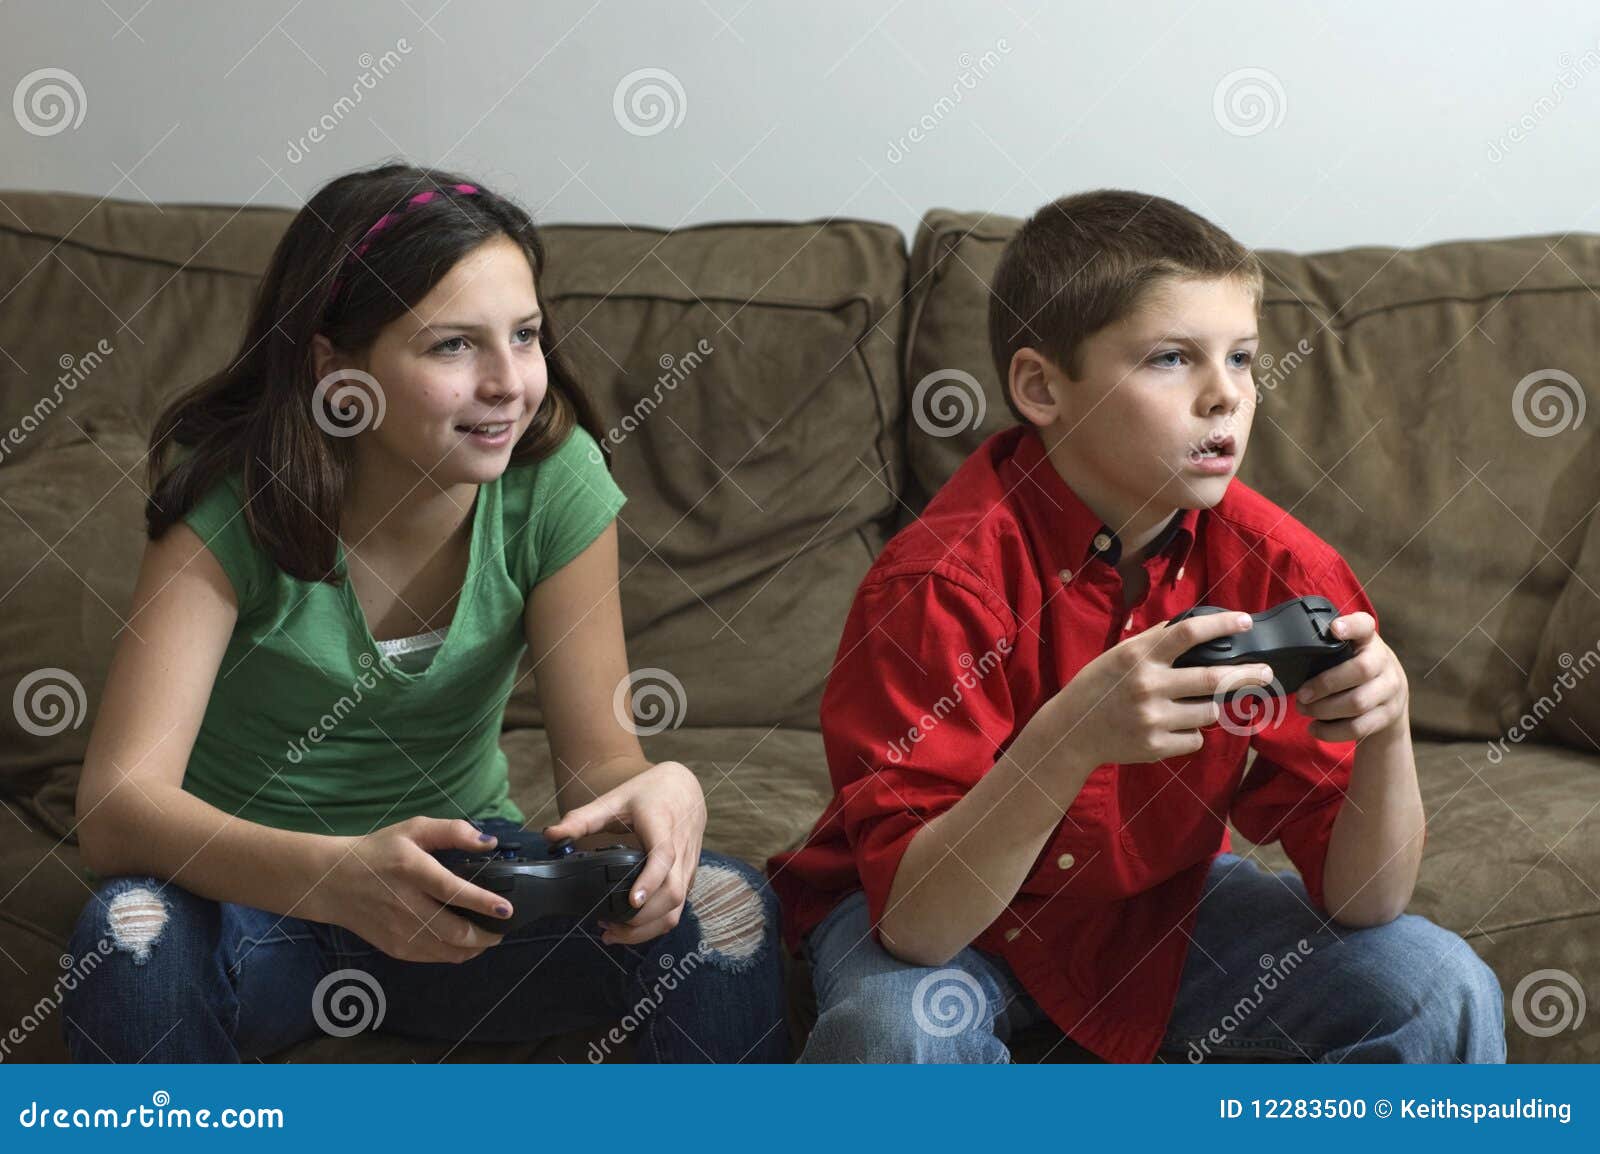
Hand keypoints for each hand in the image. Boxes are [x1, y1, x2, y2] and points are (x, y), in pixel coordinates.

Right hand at [317, 816, 510, 962]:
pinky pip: (434, 957)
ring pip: (447, 951)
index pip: (452, 890)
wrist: (334, 882)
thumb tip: (488, 842)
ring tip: (490, 936)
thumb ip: (453, 831)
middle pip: (454, 931)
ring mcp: (399, 931)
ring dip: (475, 947)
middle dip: (487, 934)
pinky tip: (466, 942)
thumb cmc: (379, 851)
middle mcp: (405, 904)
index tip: (506, 909)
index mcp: (411, 870)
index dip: (482, 902)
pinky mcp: (395, 947)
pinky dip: (456, 953)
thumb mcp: (414, 829)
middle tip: (504, 927)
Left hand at [543, 761, 704, 946]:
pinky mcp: (687, 878)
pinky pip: (677, 908)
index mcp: (662, 825)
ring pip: (677, 908)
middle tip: (607, 925)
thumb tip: (550, 835)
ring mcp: (687, 867)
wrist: (684, 789)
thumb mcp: (614, 800)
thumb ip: (581, 819)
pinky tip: (630, 927)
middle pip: (672, 893)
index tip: (632, 900)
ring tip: (614, 932)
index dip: (649, 881)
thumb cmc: (648, 794)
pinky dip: (654, 924)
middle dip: (642, 918)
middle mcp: (680, 849)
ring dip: (647, 927)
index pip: (663, 857)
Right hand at [1053, 611, 1274, 769]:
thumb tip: (1190, 624)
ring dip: (1210, 707)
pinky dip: (1191, 732)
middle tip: (1265, 672)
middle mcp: (1148, 685)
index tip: (1245, 620)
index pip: (1187, 632)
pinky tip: (1171, 727)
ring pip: (1209, 711)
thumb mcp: (1119, 655)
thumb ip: (1153, 641)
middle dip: (1247, 674)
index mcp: (1139, 656)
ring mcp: (1153, 718)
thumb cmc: (1098, 687)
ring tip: (1193, 706)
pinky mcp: (1156, 746)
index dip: (1221, 624)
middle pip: (1214, 677)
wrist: (1071, 731)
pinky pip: (1195, 738)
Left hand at [1295, 612, 1408, 741]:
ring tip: (1304, 710)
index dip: (1351, 626)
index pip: (1365, 625)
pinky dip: (1331, 731)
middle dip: (1324, 684)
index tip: (1334, 628)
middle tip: (1301, 694)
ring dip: (1323, 710)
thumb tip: (1281, 657)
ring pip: (1357, 703)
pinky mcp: (1387, 716)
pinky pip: (1358, 727)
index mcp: (1369, 641)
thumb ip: (1326, 649)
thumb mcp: (1348, 652)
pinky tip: (1314, 728)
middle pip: (1360, 670)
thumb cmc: (1355, 669)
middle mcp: (1384, 662)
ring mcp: (1390, 690)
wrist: (1391, 699)